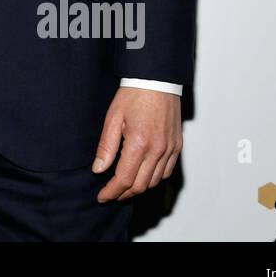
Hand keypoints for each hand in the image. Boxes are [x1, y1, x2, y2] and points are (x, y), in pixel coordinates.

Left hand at [93, 86, 182, 201]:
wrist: (157, 80)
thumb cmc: (133, 95)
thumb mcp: (112, 118)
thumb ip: (106, 146)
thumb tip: (98, 169)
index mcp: (139, 143)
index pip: (124, 179)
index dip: (112, 192)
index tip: (102, 196)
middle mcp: (158, 150)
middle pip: (140, 185)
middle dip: (123, 194)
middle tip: (110, 195)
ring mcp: (170, 149)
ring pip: (155, 181)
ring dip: (139, 188)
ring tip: (124, 188)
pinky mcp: (177, 146)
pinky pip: (167, 171)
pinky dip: (154, 179)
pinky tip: (143, 176)